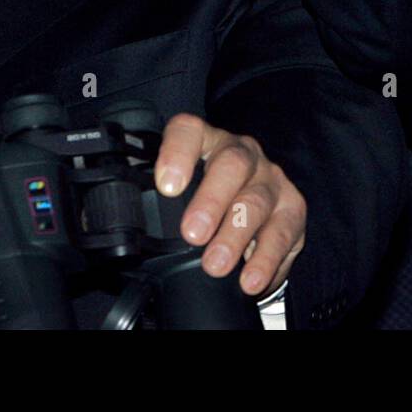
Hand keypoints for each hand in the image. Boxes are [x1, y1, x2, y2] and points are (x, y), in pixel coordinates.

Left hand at [154, 113, 306, 296]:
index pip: (190, 131)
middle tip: (193, 233)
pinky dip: (265, 259)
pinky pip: (282, 232)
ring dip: (235, 235)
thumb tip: (118, 231)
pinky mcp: (293, 209)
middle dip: (212, 200)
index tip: (166, 186)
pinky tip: (250, 279)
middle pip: (232, 164)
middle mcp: (243, 154)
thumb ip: (154, 205)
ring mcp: (271, 180)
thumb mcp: (179, 197)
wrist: (253, 215)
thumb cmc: (204, 205)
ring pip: (256, 200)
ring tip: (215, 265)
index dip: (178, 152)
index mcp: (207, 143)